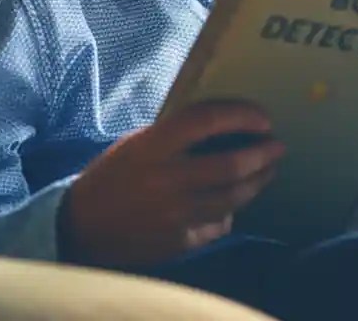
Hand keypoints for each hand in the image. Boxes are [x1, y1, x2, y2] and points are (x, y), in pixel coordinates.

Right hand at [59, 100, 284, 268]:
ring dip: (258, 181)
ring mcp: (175, 214)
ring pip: (234, 197)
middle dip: (263, 153)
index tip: (264, 118)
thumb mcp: (137, 143)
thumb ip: (176, 134)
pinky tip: (236, 201)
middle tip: (278, 146)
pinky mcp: (180, 241)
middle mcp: (167, 179)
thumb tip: (225, 123)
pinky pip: (219, 223)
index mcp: (153, 146)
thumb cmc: (113, 177)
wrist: (80, 228)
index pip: (207, 120)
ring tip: (268, 170)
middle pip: (231, 165)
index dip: (242, 115)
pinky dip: (231, 211)